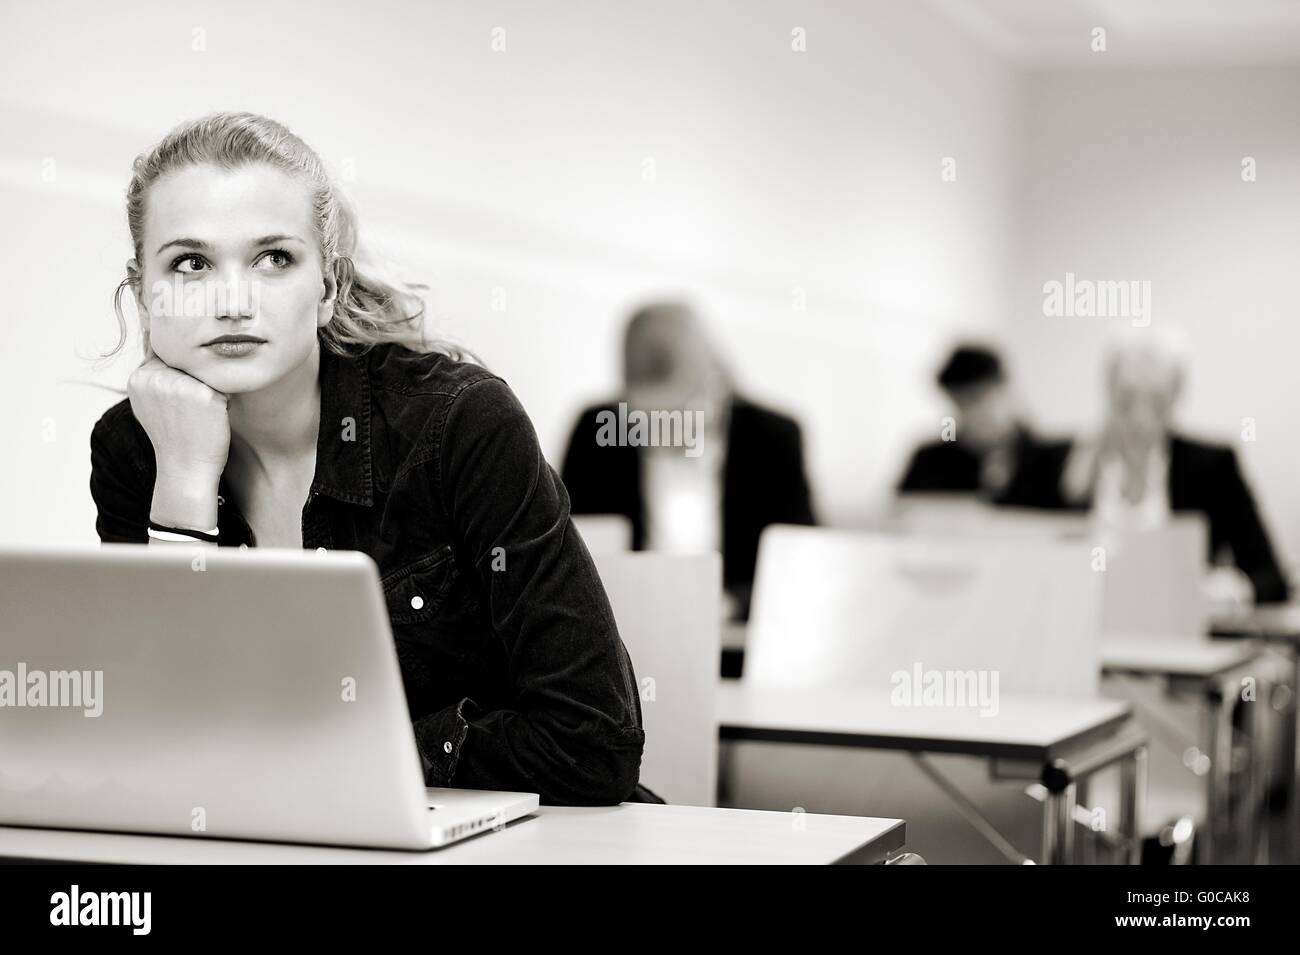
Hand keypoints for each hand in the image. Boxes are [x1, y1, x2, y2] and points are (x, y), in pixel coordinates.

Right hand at [127, 343, 231, 484]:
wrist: (186, 468)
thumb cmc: (174, 436)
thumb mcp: (151, 403)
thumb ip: (154, 375)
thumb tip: (158, 341)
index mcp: (139, 378)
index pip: (166, 353)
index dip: (181, 370)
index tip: (184, 394)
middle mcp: (156, 378)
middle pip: (188, 360)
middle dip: (196, 377)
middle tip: (194, 408)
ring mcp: (180, 385)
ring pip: (206, 371)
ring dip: (210, 387)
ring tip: (201, 413)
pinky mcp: (204, 394)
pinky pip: (223, 384)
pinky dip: (223, 398)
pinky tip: (213, 416)